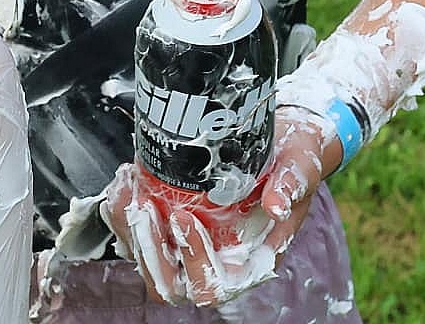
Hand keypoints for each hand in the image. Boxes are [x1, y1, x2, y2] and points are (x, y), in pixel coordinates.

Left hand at [100, 106, 340, 306]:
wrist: (281, 137)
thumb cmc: (294, 158)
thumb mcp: (300, 165)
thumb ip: (291, 185)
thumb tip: (275, 206)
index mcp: (250, 260)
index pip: (214, 286)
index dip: (195, 262)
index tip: (184, 218)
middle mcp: (218, 259)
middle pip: (171, 284)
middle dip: (152, 251)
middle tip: (146, 208)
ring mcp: (190, 243)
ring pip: (148, 260)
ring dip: (132, 230)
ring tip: (131, 189)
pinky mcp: (171, 222)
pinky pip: (138, 231)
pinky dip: (124, 210)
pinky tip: (127, 179)